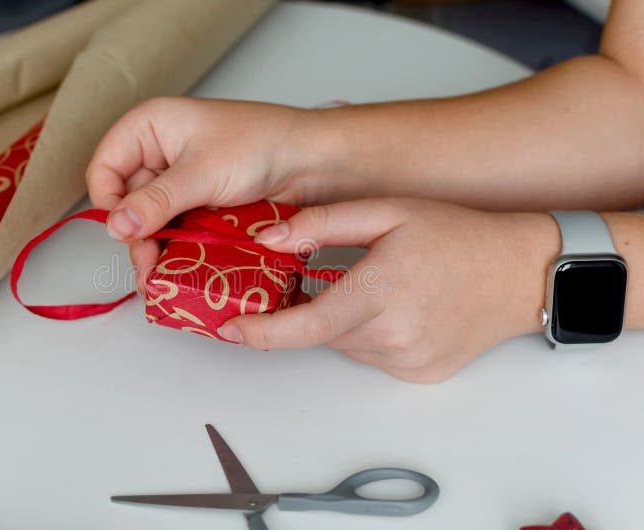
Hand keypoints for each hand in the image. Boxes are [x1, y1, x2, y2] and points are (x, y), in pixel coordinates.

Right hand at [86, 97, 329, 291]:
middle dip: (135, 236)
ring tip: (160, 280)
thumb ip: (156, 202)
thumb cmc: (261, 147)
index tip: (128, 232)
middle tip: (148, 269)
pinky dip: (176, 249)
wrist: (312, 161)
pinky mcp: (199, 203)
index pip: (104, 169)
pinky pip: (175, 229)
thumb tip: (116, 227)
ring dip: (154, 249)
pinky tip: (177, 272)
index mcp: (149, 127)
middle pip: (125, 202)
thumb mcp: (202, 174)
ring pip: (150, 221)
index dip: (110, 203)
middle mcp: (159, 152)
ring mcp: (180, 180)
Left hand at [217, 198, 560, 382]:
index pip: (304, 326)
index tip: (229, 329)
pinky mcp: (420, 374)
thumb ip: (322, 225)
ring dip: (345, 320)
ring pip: (346, 345)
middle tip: (335, 276)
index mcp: (380, 294)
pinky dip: (370, 334)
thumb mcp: (387, 212)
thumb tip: (269, 239)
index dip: (260, 332)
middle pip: (322, 332)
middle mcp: (393, 337)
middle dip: (313, 308)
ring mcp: (408, 361)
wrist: (521, 272)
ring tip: (379, 286)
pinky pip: (373, 356)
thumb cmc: (458, 236)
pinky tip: (398, 308)